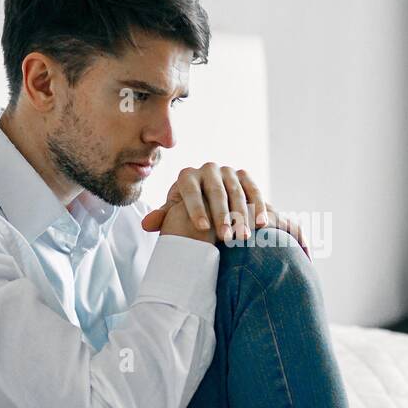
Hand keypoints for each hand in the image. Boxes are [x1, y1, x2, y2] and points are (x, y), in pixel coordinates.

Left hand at [141, 163, 310, 258]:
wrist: (210, 200)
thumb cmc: (188, 211)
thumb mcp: (175, 213)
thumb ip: (163, 218)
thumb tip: (146, 224)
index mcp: (187, 176)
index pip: (190, 190)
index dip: (196, 208)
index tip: (202, 228)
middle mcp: (207, 169)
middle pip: (216, 192)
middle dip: (222, 215)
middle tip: (226, 238)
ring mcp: (227, 171)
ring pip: (236, 192)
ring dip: (242, 215)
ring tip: (244, 236)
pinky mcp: (244, 176)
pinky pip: (253, 190)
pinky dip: (259, 207)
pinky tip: (261, 224)